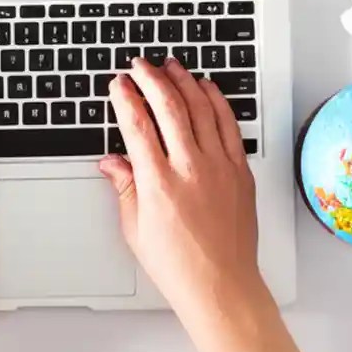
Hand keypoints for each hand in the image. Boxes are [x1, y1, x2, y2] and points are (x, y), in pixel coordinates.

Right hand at [101, 58, 342, 351]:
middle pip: (169, 107)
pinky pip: (228, 125)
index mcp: (158, 183)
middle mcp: (190, 169)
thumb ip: (124, 187)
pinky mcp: (239, 171)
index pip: (137, 125)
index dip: (125, 98)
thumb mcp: (135, 228)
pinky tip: (206, 88)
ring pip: (201, 108)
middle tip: (140, 65)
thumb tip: (112, 161)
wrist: (221, 285)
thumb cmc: (178, 265)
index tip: (118, 84)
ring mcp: (219, 167)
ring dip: (183, 82)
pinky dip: (216, 101)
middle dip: (151, 79)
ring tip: (171, 66)